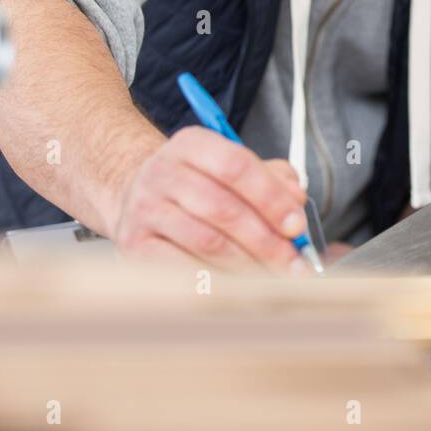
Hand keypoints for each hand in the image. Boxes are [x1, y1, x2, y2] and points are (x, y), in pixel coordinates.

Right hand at [111, 126, 309, 271]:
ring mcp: (143, 209)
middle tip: (293, 263)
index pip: (236, 166)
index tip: (297, 226)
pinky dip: (217, 280)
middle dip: (266, 241)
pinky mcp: (133, 245)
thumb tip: (296, 200)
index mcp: (191, 144)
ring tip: (273, 277)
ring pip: (206, 242)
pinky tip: (239, 286)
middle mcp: (162, 172)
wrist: (141, 200)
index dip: (271, 198)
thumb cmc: (201, 187)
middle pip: (222, 208)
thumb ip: (273, 179)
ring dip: (248, 265)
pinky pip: (182, 269)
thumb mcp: (235, 169)